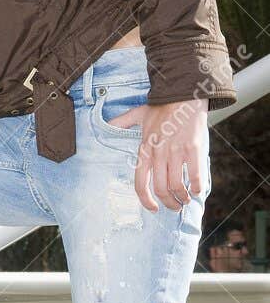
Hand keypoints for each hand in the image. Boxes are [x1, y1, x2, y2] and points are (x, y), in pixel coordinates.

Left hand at [105, 97, 206, 211]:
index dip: (145, 201)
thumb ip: (121, 122)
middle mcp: (158, 153)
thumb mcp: (137, 114)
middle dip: (168, 203)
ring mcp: (176, 151)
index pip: (140, 183)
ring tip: (185, 199)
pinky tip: (197, 190)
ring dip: (182, 197)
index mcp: (144, 149)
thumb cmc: (161, 107)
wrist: (183, 94)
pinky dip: (197, 187)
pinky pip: (195, 175)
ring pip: (177, 185)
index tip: (153, 208)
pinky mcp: (194, 148)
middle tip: (173, 206)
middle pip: (160, 189)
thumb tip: (105, 125)